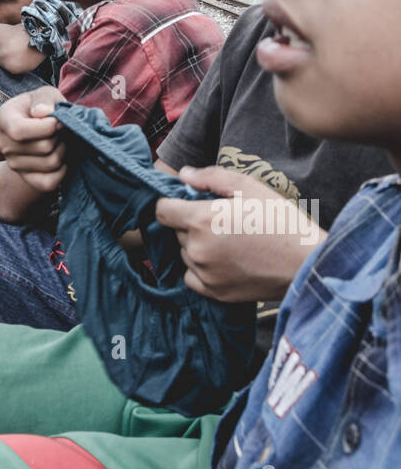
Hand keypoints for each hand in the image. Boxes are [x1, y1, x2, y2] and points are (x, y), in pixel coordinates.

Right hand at [0, 87, 66, 192]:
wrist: (40, 125)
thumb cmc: (44, 107)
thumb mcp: (46, 94)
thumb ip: (44, 99)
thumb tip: (42, 112)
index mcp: (4, 118)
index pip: (18, 130)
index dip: (45, 127)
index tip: (58, 120)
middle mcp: (3, 143)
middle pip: (42, 147)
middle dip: (61, 136)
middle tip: (62, 129)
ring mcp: (13, 164)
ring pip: (50, 163)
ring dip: (64, 150)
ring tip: (61, 140)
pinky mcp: (26, 178)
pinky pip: (49, 182)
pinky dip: (63, 170)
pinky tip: (61, 157)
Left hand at [155, 165, 324, 302]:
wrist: (306, 263)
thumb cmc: (281, 220)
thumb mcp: (248, 186)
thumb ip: (210, 177)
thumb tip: (184, 175)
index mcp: (201, 220)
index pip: (162, 209)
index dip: (173, 202)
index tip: (189, 202)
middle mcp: (197, 249)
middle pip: (176, 231)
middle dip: (191, 223)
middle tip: (222, 220)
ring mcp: (205, 274)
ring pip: (186, 253)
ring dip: (198, 246)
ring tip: (229, 240)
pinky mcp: (215, 292)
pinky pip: (192, 277)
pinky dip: (202, 268)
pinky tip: (225, 260)